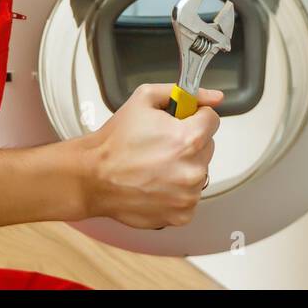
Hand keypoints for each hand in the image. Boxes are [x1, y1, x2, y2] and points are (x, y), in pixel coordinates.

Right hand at [74, 83, 222, 229]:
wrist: (93, 176)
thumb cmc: (115, 141)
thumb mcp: (143, 99)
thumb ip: (181, 92)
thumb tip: (214, 97)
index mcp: (189, 138)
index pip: (212, 120)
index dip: (194, 117)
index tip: (180, 122)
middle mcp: (193, 169)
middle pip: (206, 147)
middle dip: (189, 143)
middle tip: (161, 144)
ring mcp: (188, 195)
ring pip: (198, 173)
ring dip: (183, 168)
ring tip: (155, 166)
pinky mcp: (181, 215)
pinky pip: (189, 197)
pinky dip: (176, 192)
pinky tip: (155, 184)